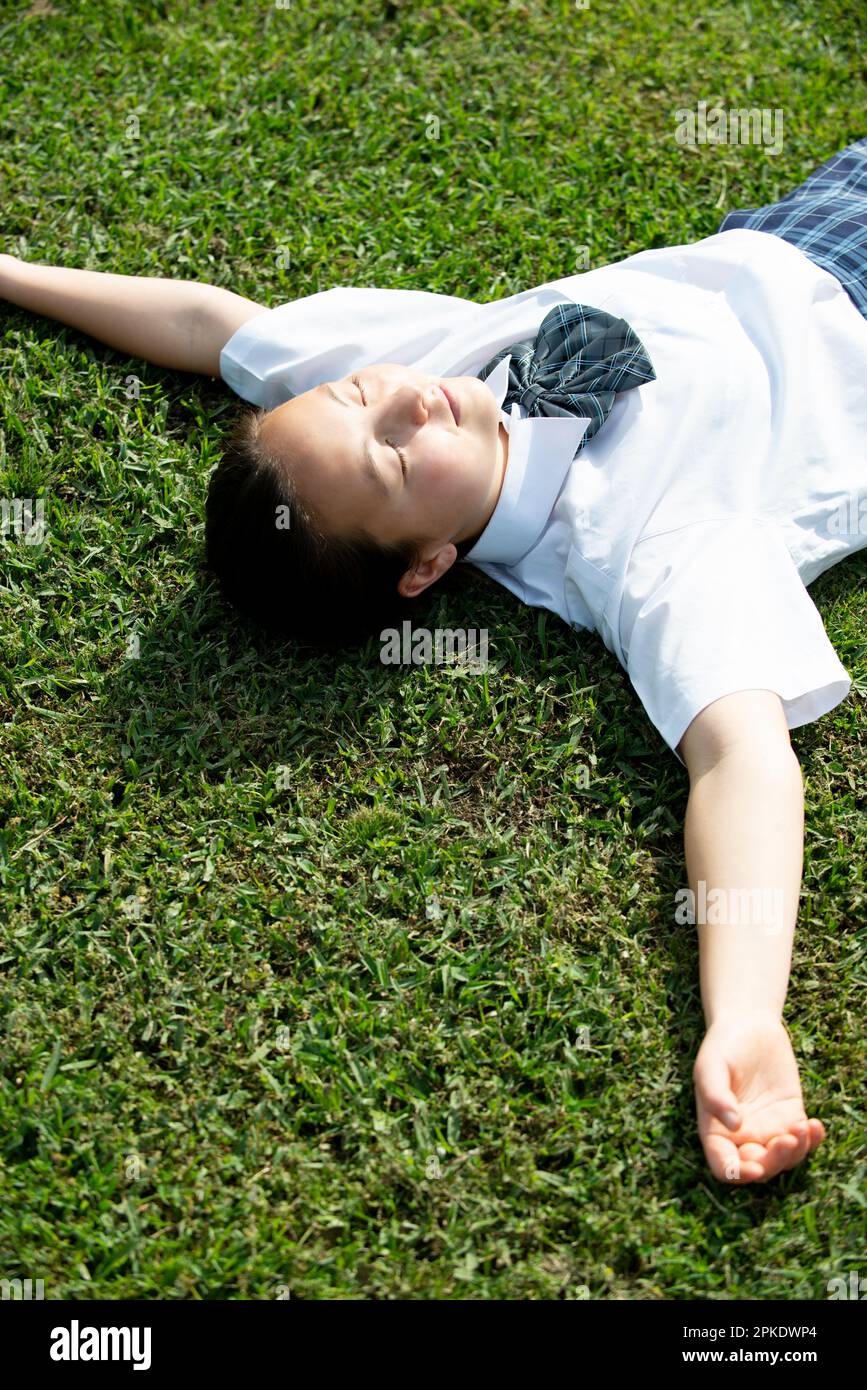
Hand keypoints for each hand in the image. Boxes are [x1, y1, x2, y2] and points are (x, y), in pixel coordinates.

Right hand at [693, 1013, 825, 1182]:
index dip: (738, 1174)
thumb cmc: (721, 1046)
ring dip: (795, 1152)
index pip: (725, 1166)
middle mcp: (742, 1136)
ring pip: (784, 1159)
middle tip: (786, 1139)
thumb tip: (734, 1126)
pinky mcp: (790, 1116)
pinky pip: (804, 1140)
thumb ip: (716, 1096)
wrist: (748, 1025)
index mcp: (716, 1130)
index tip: (755, 1168)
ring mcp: (768, 1128)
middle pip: (759, 1167)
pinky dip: (813, 1140)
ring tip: (802, 1126)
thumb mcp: (710, 1067)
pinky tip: (815, 1125)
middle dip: (774, 1162)